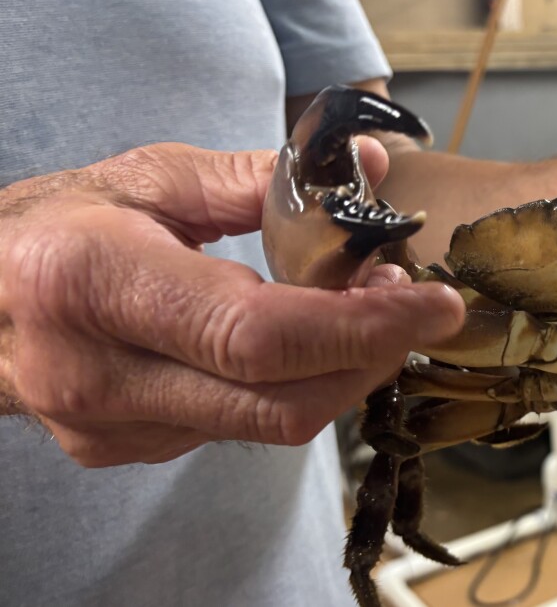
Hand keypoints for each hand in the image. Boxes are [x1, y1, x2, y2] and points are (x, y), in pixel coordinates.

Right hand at [0, 140, 463, 466]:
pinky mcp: (127, 451)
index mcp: (93, 283)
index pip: (257, 336)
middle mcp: (97, 373)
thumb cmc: (59, 228)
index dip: (361, 327)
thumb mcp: (147, 179)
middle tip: (416, 307)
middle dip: (372, 356)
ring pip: (271, 423)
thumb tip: (364, 170)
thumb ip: (258, 180)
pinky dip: (295, 386)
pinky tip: (306, 342)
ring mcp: (111, 426)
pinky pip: (242, 428)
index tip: (433, 305)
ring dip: (341, 370)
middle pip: (281, 401)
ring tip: (365, 309)